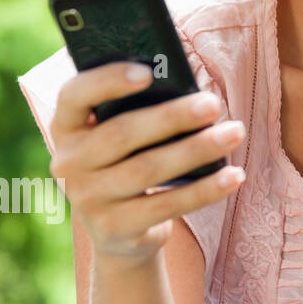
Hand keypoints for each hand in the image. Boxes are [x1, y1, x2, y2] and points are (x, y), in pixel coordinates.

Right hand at [47, 61, 244, 269]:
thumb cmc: (130, 161)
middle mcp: (68, 163)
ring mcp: (87, 199)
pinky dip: (205, 190)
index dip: (107, 81)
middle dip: (172, 117)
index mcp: (67, 127)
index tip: (147, 72)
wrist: (119, 230)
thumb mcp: (124, 137)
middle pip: (121, 134)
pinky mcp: (114, 228)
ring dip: (197, 150)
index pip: (74, 95)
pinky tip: (234, 176)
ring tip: (235, 133)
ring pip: (148, 169)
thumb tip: (191, 92)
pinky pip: (167, 205)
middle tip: (213, 104)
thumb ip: (140, 111)